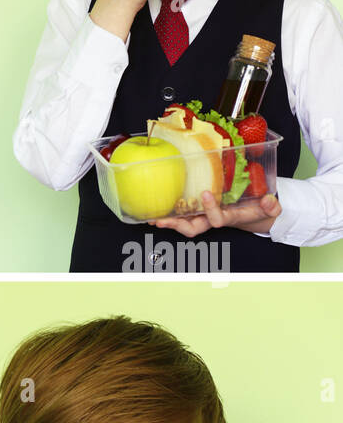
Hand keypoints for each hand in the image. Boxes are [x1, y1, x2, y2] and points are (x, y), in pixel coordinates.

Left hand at [153, 189, 280, 235]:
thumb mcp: (269, 208)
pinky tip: (156, 209)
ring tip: (152, 218)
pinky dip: (169, 214)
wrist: (254, 215)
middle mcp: (213, 220)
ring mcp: (205, 217)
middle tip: (162, 220)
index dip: (211, 209)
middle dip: (177, 226)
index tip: (206, 193)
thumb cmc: (259, 210)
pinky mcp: (200, 211)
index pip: (218, 219)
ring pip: (184, 224)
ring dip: (168, 222)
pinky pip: (182, 215)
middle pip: (193, 228)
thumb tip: (268, 201)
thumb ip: (270, 206)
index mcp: (230, 217)